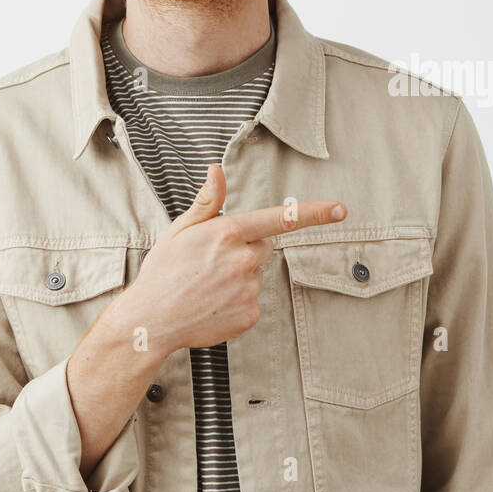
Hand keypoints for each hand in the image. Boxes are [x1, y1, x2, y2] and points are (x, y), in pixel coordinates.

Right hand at [117, 163, 345, 353]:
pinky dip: (237, 301)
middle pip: (264, 246)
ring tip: (206, 285)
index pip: (281, 218)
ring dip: (239, 276)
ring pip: (256, 274)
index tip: (341, 209)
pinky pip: (253, 300)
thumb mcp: (180, 230)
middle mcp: (244, 259)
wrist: (151, 321)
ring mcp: (249, 288)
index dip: (315, 212)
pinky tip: (212, 303)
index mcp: (229, 233)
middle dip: (245, 249)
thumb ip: (207, 202)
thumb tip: (216, 171)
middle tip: (212, 262)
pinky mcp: (250, 314)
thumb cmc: (163, 272)